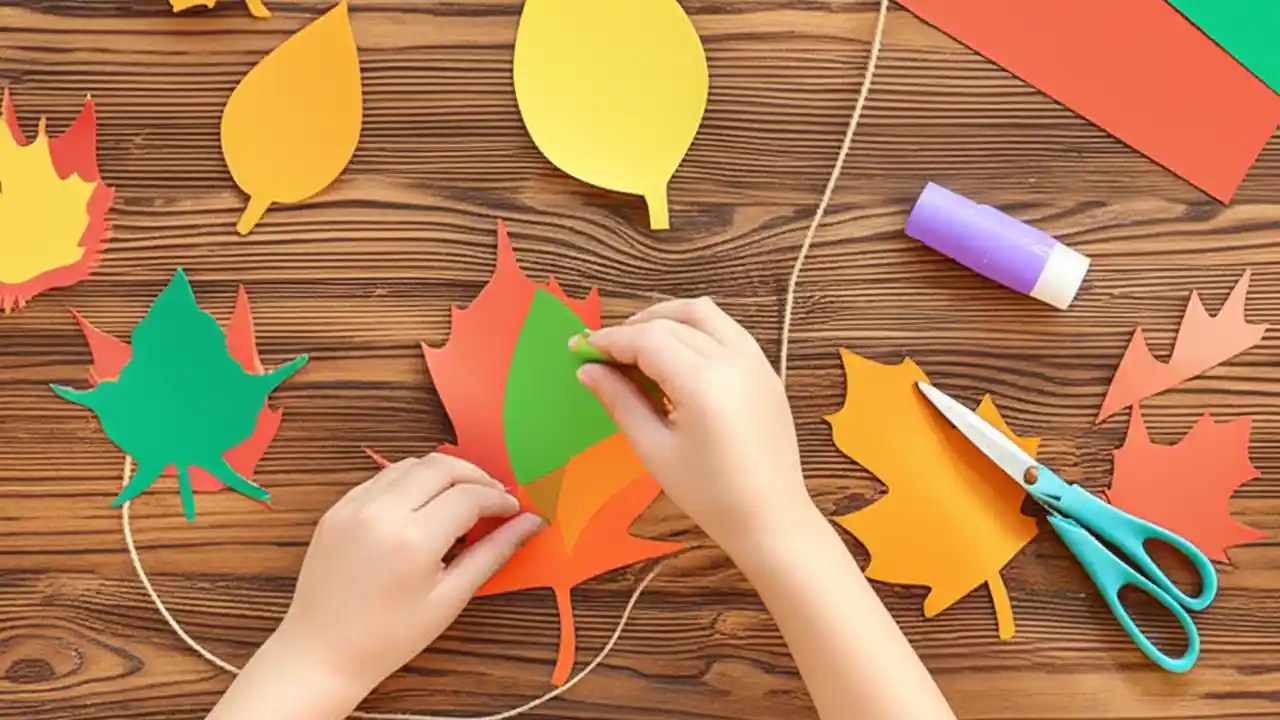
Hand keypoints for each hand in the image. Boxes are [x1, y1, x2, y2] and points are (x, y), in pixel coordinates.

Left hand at [267, 454, 542, 694]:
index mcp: (413, 540)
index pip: (469, 497)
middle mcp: (381, 513)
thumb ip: (492, 553)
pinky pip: (381, 478)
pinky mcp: (336, 509)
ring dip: (441, 473)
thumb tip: (530, 523)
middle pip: (441, 466)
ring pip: (410, 464)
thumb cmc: (389, 636)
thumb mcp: (449, 599)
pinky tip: (422, 505)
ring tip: (460, 498)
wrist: (321, 653)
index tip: (513, 510)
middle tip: (493, 497)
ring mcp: (354, 507)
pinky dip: (409, 481)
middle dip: (475, 476)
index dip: (498, 500)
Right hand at [575, 298, 815, 556]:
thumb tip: (587, 370)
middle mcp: (734, 361)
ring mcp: (756, 362)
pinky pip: (727, 330)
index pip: (648, 340)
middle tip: (604, 353)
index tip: (582, 349)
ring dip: (667, 318)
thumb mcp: (655, 450)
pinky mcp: (766, 371)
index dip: (611, 340)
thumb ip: (621, 401)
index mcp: (704, 384)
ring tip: (639, 344)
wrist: (771, 518)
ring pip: (705, 314)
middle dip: (633, 330)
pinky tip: (677, 355)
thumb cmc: (709, 494)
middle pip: (673, 322)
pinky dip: (696, 329)